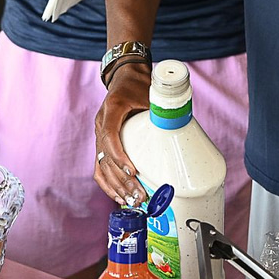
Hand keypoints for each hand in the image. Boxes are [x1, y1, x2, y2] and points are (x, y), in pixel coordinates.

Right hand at [93, 63, 151, 206]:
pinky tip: (119, 197)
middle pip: (105, 157)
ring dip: (116, 186)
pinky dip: (108, 184)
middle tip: (139, 195)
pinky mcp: (102, 145)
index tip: (132, 171)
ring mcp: (99, 135)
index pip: (109, 135)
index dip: (119, 155)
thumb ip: (161, 109)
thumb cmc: (139, 85)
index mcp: (111, 109)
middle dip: (122, 180)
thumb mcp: (151, 93)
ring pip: (102, 166)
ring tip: (132, 201)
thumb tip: (180, 129)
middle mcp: (100, 124)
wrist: (125, 78)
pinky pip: (100, 168)